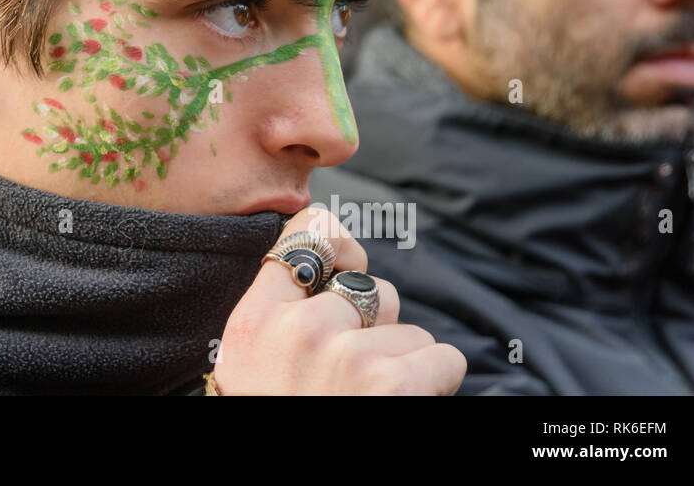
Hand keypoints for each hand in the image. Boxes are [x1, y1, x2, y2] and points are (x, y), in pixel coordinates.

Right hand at [212, 206, 465, 394]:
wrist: (286, 479)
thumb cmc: (275, 410)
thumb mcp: (252, 361)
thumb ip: (283, 309)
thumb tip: (347, 255)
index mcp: (254, 321)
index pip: (308, 232)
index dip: (340, 243)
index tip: (346, 263)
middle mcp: (297, 329)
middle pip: (371, 291)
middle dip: (373, 330)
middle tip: (348, 379)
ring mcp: (346, 355)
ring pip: (408, 330)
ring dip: (402, 364)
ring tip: (369, 402)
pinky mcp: (393, 385)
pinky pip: (442, 357)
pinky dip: (434, 385)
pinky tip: (401, 406)